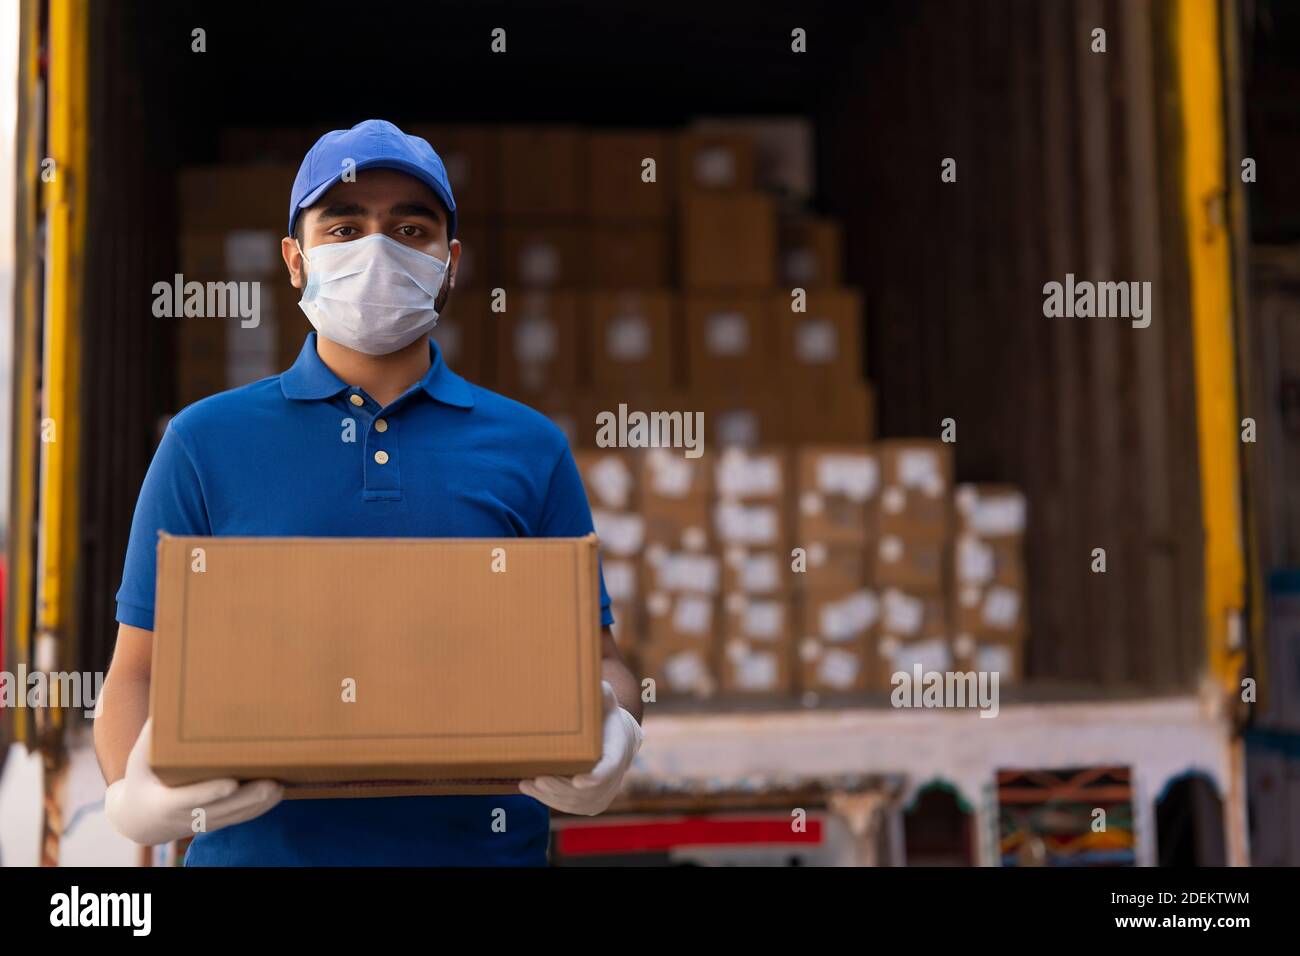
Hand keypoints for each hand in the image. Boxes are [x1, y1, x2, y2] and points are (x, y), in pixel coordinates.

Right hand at [104, 718, 283, 845]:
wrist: (141, 819)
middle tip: (272, 784)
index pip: (190, 799)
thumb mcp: (140, 759)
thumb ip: (152, 735)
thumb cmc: (142, 778)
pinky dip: (258, 808)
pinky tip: (278, 793)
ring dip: (259, 803)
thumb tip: (169, 699)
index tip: (231, 784)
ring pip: (234, 816)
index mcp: (164, 803)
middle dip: (248, 798)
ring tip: (281, 784)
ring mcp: (202, 823)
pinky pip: (239, 818)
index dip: (211, 792)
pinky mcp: (215, 823)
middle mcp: (185, 817)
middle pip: (221, 810)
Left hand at [519, 681, 642, 815]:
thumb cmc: (606, 718)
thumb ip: (602, 694)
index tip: (579, 780)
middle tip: (538, 779)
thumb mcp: (606, 702)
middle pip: (586, 791)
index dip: (595, 778)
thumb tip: (594, 682)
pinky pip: (569, 806)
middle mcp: (613, 779)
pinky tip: (529, 788)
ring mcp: (601, 795)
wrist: (617, 741)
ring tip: (527, 784)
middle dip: (561, 787)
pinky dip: (548, 799)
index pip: (608, 770)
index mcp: (617, 754)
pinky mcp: (589, 804)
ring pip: (574, 801)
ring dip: (550, 795)